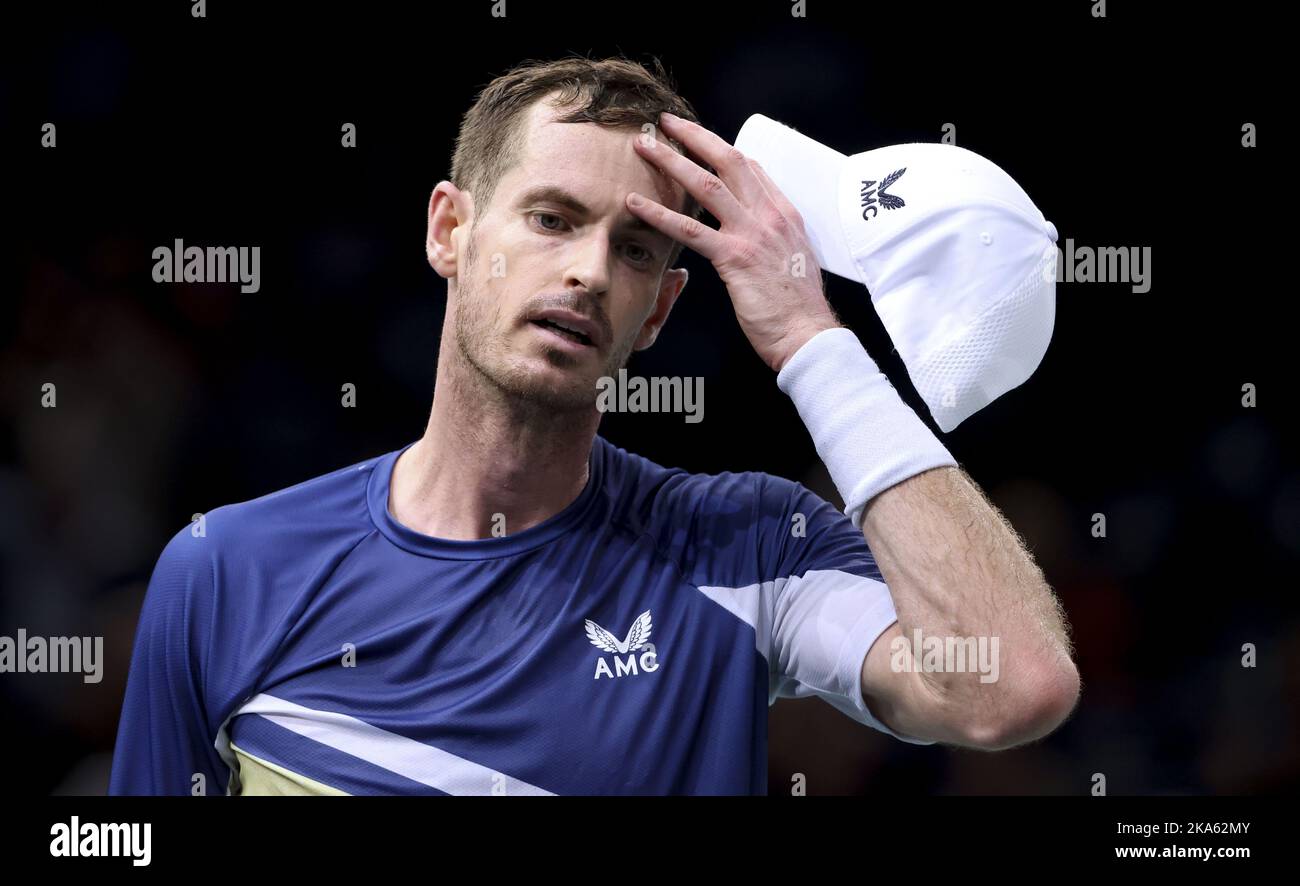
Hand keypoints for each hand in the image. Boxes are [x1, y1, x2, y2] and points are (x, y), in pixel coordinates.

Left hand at [627, 112, 840, 372]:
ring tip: (643, 145)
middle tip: (666, 123)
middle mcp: (770, 215)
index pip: (751, 168)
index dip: (721, 149)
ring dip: (671, 160)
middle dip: (694, 136)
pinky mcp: (734, 257)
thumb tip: (755, 235)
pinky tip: (635, 203)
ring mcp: (752, 233)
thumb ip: (774, 238)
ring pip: (706, 184)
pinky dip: (659, 213)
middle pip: (728, 161)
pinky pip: (689, 229)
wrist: (808, 333)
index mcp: (785, 214)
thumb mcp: (794, 260)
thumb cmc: (798, 306)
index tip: (697, 138)